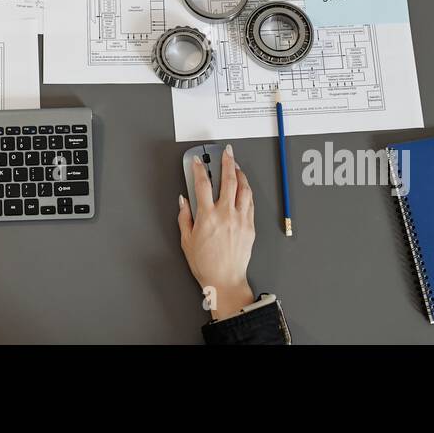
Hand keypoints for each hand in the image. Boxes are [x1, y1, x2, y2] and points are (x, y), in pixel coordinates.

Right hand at [177, 145, 255, 319]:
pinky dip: (247, 191)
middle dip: (227, 162)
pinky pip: (250, 203)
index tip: (198, 161)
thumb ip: (184, 217)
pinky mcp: (250, 226)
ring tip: (237, 166)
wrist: (226, 280)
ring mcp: (240, 219)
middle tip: (227, 152)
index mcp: (207, 217)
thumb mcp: (186, 240)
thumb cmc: (206, 264)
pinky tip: (244, 187)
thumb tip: (183, 201)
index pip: (203, 184)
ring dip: (240, 174)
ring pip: (244, 189)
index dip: (199, 169)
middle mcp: (226, 215)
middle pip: (228, 180)